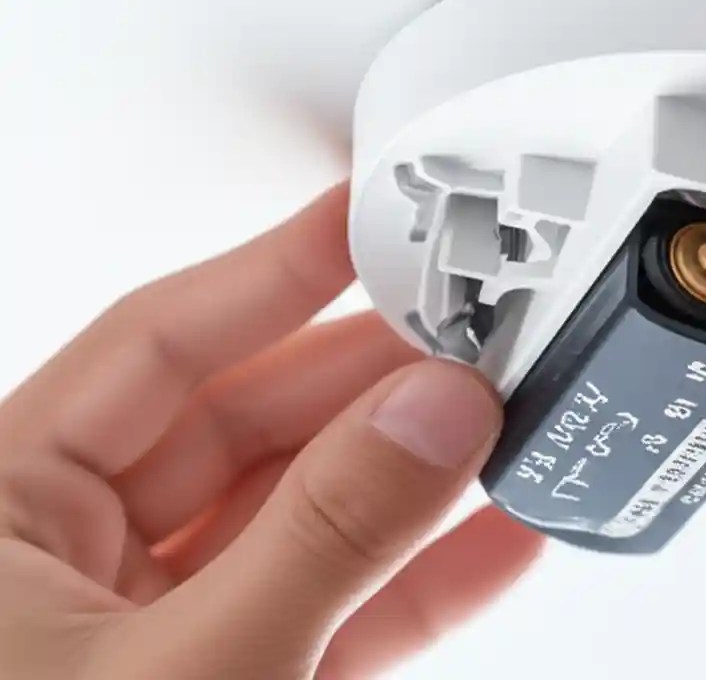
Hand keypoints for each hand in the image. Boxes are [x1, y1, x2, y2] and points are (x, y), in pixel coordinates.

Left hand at [0, 183, 541, 678]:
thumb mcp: (193, 666)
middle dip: (377, 382)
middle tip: (474, 333)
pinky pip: (341, 607)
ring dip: (416, 476)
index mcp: (6, 514)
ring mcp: (167, 628)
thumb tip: (432, 414)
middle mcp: (80, 560)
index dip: (275, 273)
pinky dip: (424, 577)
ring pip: (308, 514)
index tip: (369, 220)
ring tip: (507, 419)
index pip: (156, 348)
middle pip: (252, 423)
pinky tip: (500, 535)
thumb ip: (321, 535)